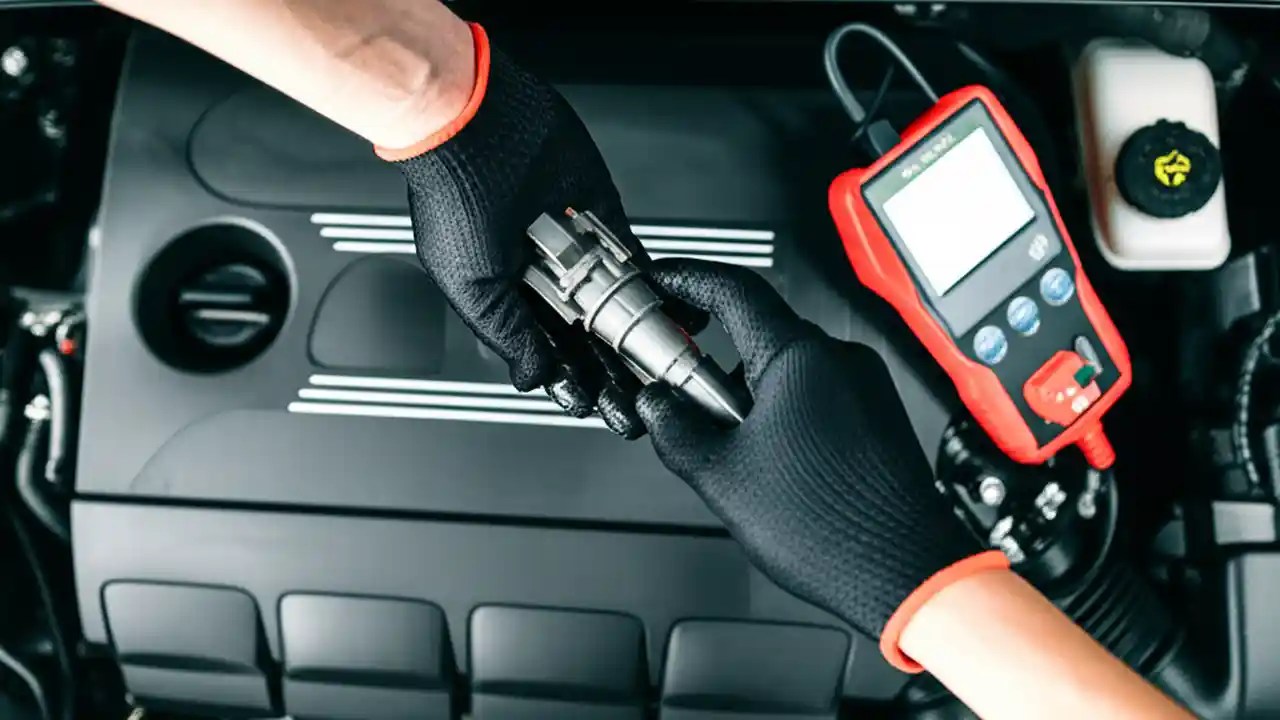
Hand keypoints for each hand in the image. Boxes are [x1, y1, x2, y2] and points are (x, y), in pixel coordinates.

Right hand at [389, 26, 685, 437]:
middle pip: (586, 340)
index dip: (571, 383)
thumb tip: (533, 377)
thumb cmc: (453, 195)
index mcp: (502, 298)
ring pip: (615, 307)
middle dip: (611, 374)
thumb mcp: (471, 286)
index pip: (544, 355)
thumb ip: (508, 335)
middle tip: (638, 403)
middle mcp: (542, 278)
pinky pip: (636, 261)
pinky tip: (676, 315)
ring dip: (638, 338)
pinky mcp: (603, 220)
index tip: (595, 405)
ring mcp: (576, 251)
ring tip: (662, 368)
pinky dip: (657, 289)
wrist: (475, 124)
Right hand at [636, 259, 995, 651]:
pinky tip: (767, 458)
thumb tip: (656, 404)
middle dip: (706, 356)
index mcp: (800, 357)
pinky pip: (813, 392)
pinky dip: (777, 410)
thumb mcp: (721, 477)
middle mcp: (838, 359)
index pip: (731, 287)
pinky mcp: (875, 415)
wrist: (904, 572)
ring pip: (783, 366)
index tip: (658, 281)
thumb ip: (673, 428)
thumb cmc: (831, 528)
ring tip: (728, 445)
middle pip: (754, 330)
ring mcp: (863, 386)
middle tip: (675, 388)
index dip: (684, 278)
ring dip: (742, 391)